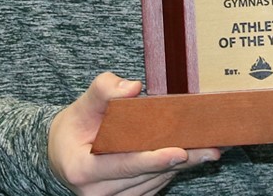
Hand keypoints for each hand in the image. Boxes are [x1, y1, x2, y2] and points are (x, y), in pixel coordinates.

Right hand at [47, 72, 219, 195]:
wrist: (62, 155)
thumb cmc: (74, 128)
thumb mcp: (82, 106)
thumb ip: (104, 91)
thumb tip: (132, 87)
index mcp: (82, 170)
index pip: (122, 166)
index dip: (151, 159)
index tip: (179, 152)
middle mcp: (96, 192)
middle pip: (145, 176)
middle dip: (179, 161)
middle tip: (211, 149)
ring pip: (154, 183)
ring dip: (181, 167)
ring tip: (207, 150)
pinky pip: (154, 186)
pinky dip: (171, 171)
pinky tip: (192, 157)